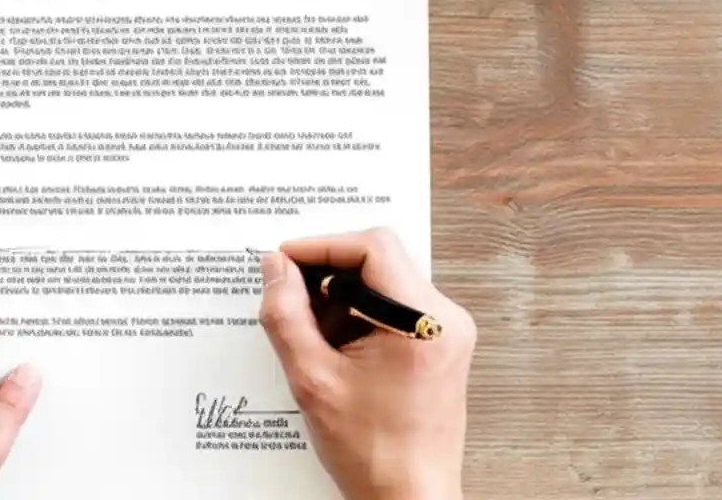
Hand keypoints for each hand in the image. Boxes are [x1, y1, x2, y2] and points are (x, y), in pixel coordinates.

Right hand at [258, 229, 474, 499]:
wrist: (409, 496)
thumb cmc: (373, 452)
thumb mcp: (312, 379)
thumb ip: (286, 315)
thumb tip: (275, 269)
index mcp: (424, 322)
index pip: (372, 247)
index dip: (321, 246)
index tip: (285, 261)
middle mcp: (445, 319)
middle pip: (378, 259)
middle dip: (327, 276)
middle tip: (293, 303)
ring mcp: (446, 331)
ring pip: (382, 281)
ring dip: (341, 299)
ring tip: (316, 341)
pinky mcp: (438, 343)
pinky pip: (393, 306)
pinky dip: (357, 316)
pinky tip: (337, 351)